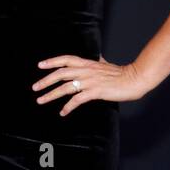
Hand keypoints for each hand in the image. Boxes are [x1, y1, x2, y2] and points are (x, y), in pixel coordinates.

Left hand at [32, 55, 146, 114]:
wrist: (134, 79)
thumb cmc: (122, 73)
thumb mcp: (107, 64)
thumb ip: (99, 61)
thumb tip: (98, 56)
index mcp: (88, 63)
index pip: (66, 59)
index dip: (52, 61)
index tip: (40, 65)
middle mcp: (86, 70)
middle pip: (61, 73)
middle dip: (46, 80)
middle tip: (35, 88)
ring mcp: (90, 81)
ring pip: (66, 87)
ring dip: (51, 94)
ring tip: (40, 100)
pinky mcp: (95, 92)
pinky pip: (77, 100)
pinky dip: (68, 106)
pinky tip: (62, 112)